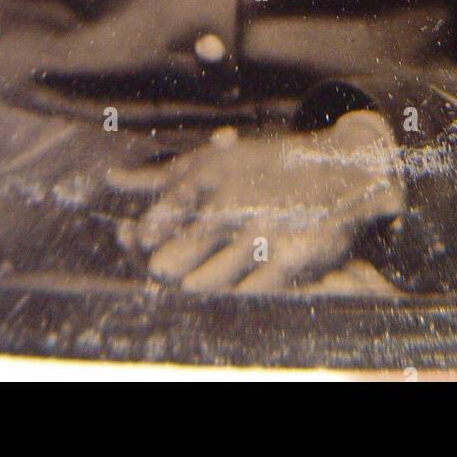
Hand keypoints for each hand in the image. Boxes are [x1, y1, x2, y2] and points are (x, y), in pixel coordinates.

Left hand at [107, 110, 405, 291]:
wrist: (345, 172)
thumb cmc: (270, 167)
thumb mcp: (216, 158)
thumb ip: (161, 174)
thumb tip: (110, 179)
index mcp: (207, 176)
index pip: (153, 226)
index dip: (143, 243)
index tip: (148, 244)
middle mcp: (229, 206)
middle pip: (169, 264)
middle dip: (168, 271)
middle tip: (179, 265)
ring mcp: (258, 237)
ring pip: (202, 286)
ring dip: (202, 284)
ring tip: (218, 267)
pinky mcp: (287, 264)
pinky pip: (243, 298)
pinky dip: (239, 294)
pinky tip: (247, 277)